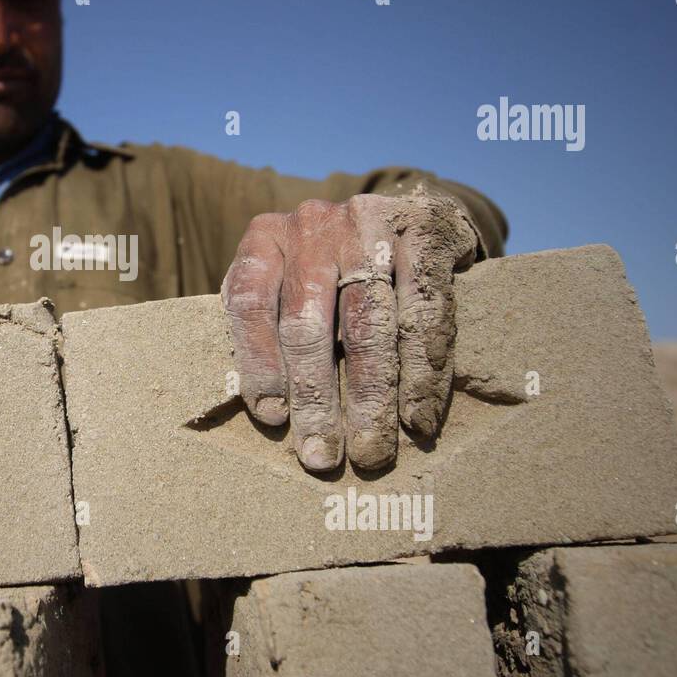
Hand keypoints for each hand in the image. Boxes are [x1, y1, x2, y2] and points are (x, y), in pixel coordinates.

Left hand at [221, 192, 478, 471]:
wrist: (404, 218)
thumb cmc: (329, 274)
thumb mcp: (284, 287)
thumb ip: (269, 331)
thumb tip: (271, 413)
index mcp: (265, 237)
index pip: (250, 301)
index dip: (259, 363)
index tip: (274, 419)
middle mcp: (313, 224)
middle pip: (308, 322)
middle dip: (316, 399)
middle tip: (322, 457)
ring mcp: (370, 222)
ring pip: (369, 325)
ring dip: (371, 399)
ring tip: (371, 453)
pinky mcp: (425, 231)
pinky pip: (427, 313)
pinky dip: (424, 374)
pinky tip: (419, 418)